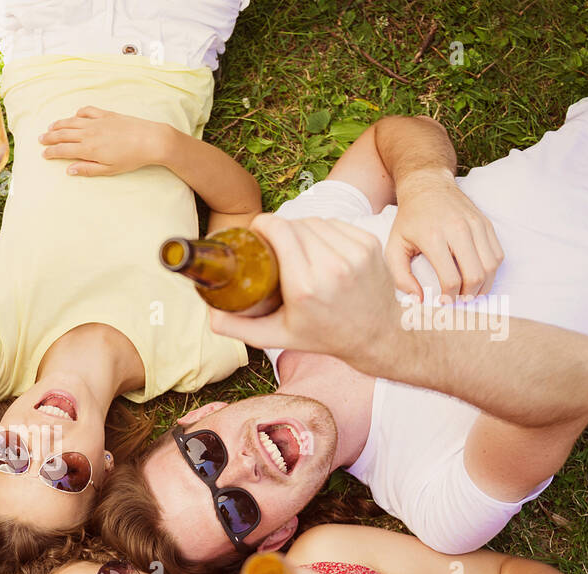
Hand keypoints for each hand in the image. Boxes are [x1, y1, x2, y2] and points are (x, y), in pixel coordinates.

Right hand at [38, 106, 168, 176]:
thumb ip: (88, 169)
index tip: (44, 154)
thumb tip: (69, 170)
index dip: (51, 152)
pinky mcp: (107, 115)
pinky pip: (88, 111)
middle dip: (50, 137)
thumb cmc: (131, 158)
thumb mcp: (109, 170)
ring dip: (60, 124)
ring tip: (51, 127)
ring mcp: (97, 122)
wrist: (150, 140)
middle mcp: (89, 133)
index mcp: (88, 149)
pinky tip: (75, 116)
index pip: (63, 149)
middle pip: (63, 134)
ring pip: (72, 121)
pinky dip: (79, 113)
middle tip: (40, 139)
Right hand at [207, 214, 400, 357]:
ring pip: (315, 221)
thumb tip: (210, 314)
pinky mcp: (369, 243)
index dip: (262, 224)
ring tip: (295, 246)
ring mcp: (354, 253)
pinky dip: (322, 230)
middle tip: (271, 244)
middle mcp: (332, 267)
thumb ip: (238, 327)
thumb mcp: (277, 337)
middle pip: (295, 224)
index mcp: (306, 288)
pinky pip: (335, 223)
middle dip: (279, 229)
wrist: (377, 335)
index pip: (280, 231)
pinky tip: (318, 246)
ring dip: (301, 228)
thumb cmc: (324, 336)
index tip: (255, 231)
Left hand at [387, 170, 503, 301]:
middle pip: (476, 274)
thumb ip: (400, 277)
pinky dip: (491, 271)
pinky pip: (498, 254)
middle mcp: (458, 230)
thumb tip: (418, 299)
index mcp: (434, 237)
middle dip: (468, 294)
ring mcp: (476, 225)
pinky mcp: (486, 223)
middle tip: (458, 300)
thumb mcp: (394, 247)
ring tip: (469, 293)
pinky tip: (479, 278)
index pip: (451, 278)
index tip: (443, 302)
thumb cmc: (409, 221)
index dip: (449, 296)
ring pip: (491, 266)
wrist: (428, 186)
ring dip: (483, 286)